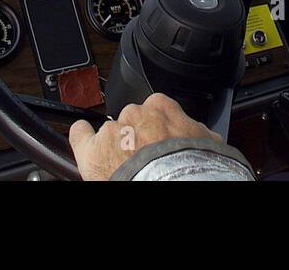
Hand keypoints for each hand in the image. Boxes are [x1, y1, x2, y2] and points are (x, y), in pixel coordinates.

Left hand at [68, 92, 220, 180]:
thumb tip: (204, 134)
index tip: (159, 138)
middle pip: (131, 119)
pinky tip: (82, 138)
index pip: (156, 108)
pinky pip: (80, 135)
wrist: (172, 182)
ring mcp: (112, 131)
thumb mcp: (208, 142)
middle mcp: (134, 113)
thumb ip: (197, 131)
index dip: (157, 126)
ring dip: (114, 145)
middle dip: (136, 136)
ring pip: (109, 132)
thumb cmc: (191, 165)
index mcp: (161, 107)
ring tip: (122, 165)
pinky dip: (81, 136)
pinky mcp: (92, 150)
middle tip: (145, 157)